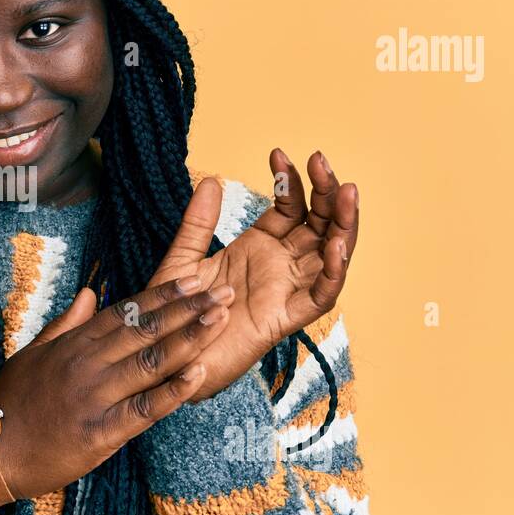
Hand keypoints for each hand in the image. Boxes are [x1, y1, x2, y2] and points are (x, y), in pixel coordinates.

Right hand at [0, 276, 235, 501]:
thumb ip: (66, 323)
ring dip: (190, 339)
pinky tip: (200, 375)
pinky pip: (144, 409)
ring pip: (151, 363)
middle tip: (224, 293)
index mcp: (73, 344)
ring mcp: (94, 397)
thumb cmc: (10, 402)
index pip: (126, 312)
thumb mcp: (33, 353)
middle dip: (188, 310)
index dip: (162, 296)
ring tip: (221, 321)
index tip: (193, 281)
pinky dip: (174, 391)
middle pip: (146, 331)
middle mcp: (87, 364)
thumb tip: (92, 293)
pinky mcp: (100, 432)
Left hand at [148, 148, 359, 401]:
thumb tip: (209, 179)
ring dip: (343, 225)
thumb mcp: (182, 260)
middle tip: (322, 161)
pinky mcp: (284, 321)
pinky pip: (319, 297)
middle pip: (318, 226)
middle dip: (327, 194)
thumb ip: (197, 222)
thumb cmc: (176, 315)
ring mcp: (285, 292)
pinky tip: (334, 247)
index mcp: (258, 249)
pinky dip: (333, 273)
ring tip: (347, 193)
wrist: (166, 361)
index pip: (289, 209)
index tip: (279, 153)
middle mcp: (279, 267)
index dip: (291, 182)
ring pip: (329, 256)